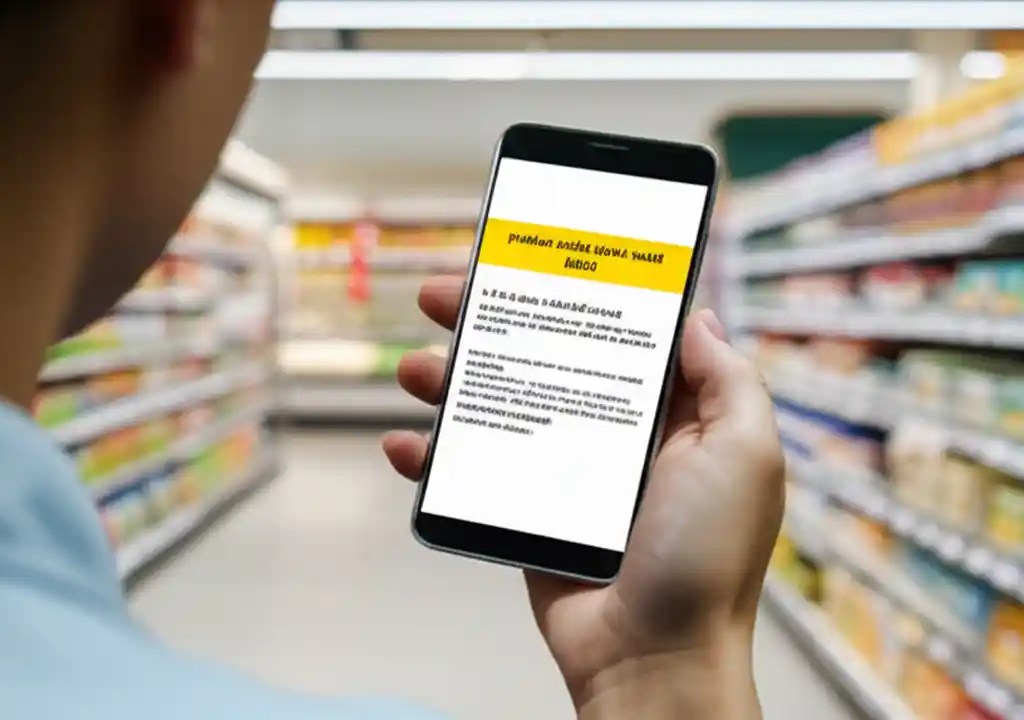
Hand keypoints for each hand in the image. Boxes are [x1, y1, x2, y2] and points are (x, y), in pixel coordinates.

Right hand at [383, 277, 783, 718]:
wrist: (652, 658)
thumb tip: (696, 315)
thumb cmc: (707, 561)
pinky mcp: (525, 512)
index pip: (614, 332)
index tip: (528, 257)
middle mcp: (614, 435)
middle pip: (542, 356)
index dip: (572, 290)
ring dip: (449, 381)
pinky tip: (408, 445)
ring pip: (497, 407)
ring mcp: (565, 474)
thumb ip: (726, 379)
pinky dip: (431, 457)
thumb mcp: (744, 453)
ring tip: (417, 371)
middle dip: (490, 322)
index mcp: (671, 414)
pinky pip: (472, 472)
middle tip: (445, 295)